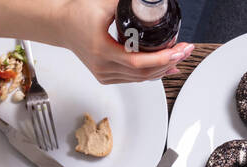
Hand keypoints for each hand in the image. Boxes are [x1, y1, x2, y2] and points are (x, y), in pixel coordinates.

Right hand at [51, 0, 193, 83]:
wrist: (60, 24)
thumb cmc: (77, 13)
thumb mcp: (104, 3)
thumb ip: (128, 3)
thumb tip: (151, 1)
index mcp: (102, 50)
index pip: (137, 61)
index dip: (161, 58)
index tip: (177, 51)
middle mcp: (103, 67)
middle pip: (142, 72)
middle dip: (168, 62)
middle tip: (186, 50)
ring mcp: (104, 74)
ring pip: (140, 78)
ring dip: (162, 69)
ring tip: (180, 57)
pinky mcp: (106, 76)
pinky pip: (133, 79)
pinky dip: (151, 73)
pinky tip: (165, 67)